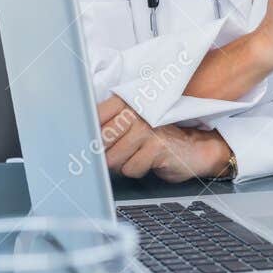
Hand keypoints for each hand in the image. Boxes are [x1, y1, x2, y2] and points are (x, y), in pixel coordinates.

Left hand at [98, 96, 230, 181]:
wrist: (193, 149)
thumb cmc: (156, 140)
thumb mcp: (130, 127)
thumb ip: (106, 127)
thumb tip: (79, 141)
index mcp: (126, 102)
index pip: (94, 115)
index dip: (89, 133)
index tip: (92, 140)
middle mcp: (136, 111)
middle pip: (100, 140)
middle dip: (107, 153)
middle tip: (124, 150)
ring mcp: (147, 128)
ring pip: (113, 158)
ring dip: (124, 164)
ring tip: (139, 155)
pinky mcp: (157, 146)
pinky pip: (130, 168)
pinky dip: (137, 170)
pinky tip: (149, 161)